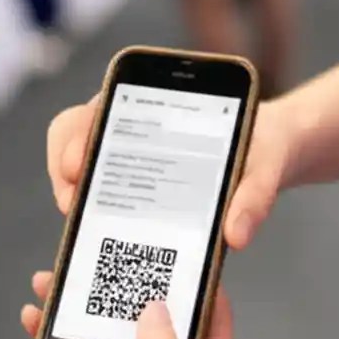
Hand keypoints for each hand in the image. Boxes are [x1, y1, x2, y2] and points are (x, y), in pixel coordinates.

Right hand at [46, 98, 292, 250]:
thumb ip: (256, 194)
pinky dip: (92, 211)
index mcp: (159, 102)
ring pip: (79, 164)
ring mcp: (130, 154)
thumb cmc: (266, 146)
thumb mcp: (269, 165)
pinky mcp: (136, 184)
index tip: (78, 165)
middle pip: (76, 134)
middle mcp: (134, 124)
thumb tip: (235, 236)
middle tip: (72, 201)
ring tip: (78, 221)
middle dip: (64, 165)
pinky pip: (100, 193)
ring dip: (72, 192)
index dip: (77, 135)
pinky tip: (98, 235)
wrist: (275, 153)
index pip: (101, 105)